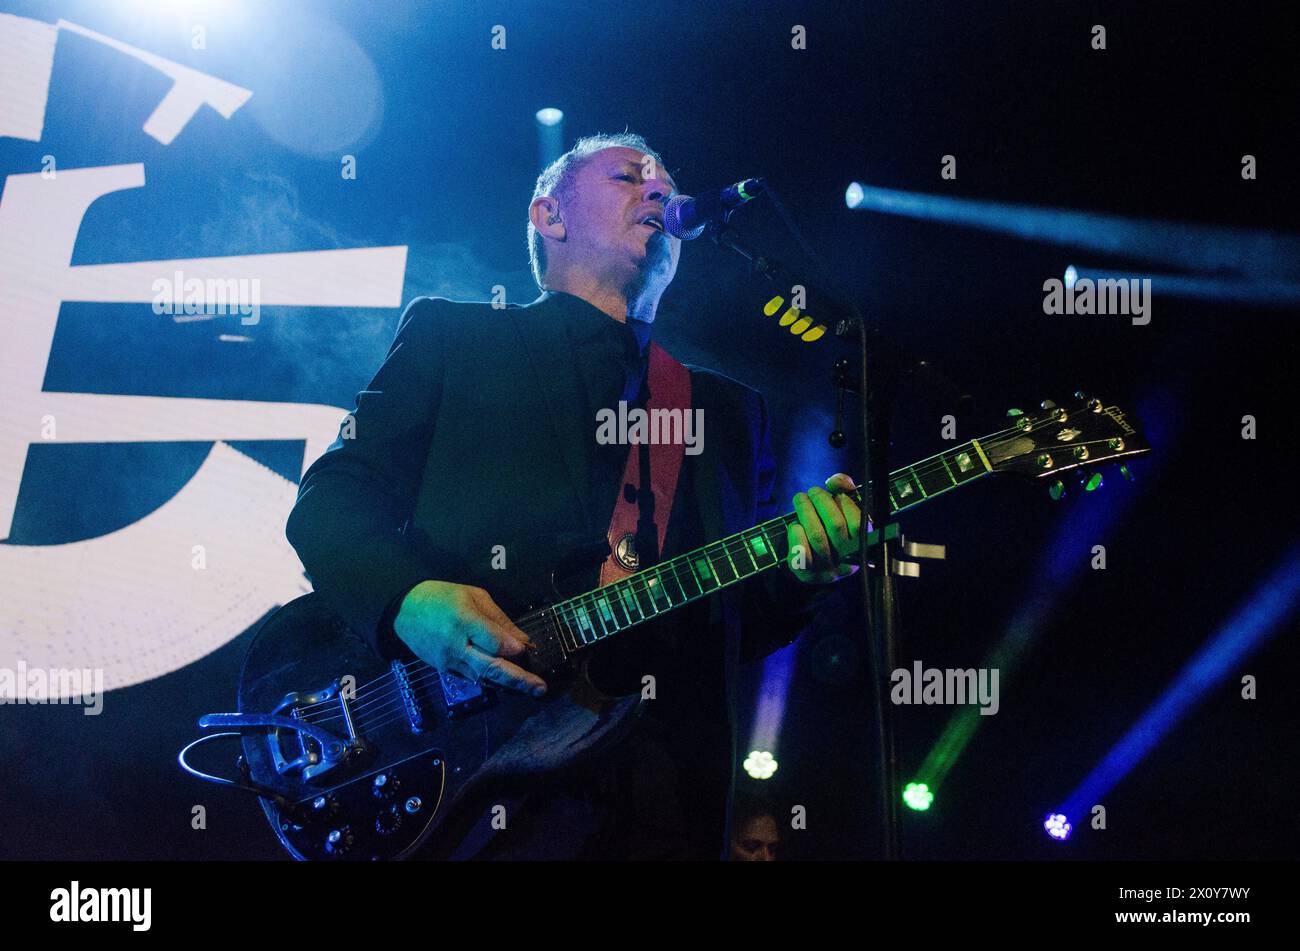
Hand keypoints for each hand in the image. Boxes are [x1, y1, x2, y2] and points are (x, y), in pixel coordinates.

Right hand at [393, 580, 546, 696]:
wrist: (405, 612)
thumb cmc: (442, 597)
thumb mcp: (474, 596)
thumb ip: (498, 619)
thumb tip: (522, 640)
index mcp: (463, 620)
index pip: (493, 641)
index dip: (512, 647)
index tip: (527, 648)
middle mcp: (456, 645)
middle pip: (491, 667)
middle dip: (518, 679)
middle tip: (540, 688)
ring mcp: (449, 661)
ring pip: (483, 677)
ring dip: (508, 685)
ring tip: (531, 689)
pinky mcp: (445, 670)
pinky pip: (473, 678)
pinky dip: (492, 681)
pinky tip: (508, 684)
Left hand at [787, 473, 863, 584]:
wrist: (813, 564)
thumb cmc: (828, 529)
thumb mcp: (840, 510)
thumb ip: (842, 490)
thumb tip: (839, 481)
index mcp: (861, 544)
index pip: (858, 522)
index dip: (844, 502)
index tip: (831, 489)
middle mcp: (847, 559)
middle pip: (835, 525)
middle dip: (821, 501)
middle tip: (812, 491)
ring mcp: (828, 569)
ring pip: (817, 536)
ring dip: (805, 511)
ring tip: (800, 498)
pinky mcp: (808, 575)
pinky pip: (802, 554)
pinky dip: (796, 535)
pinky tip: (795, 526)